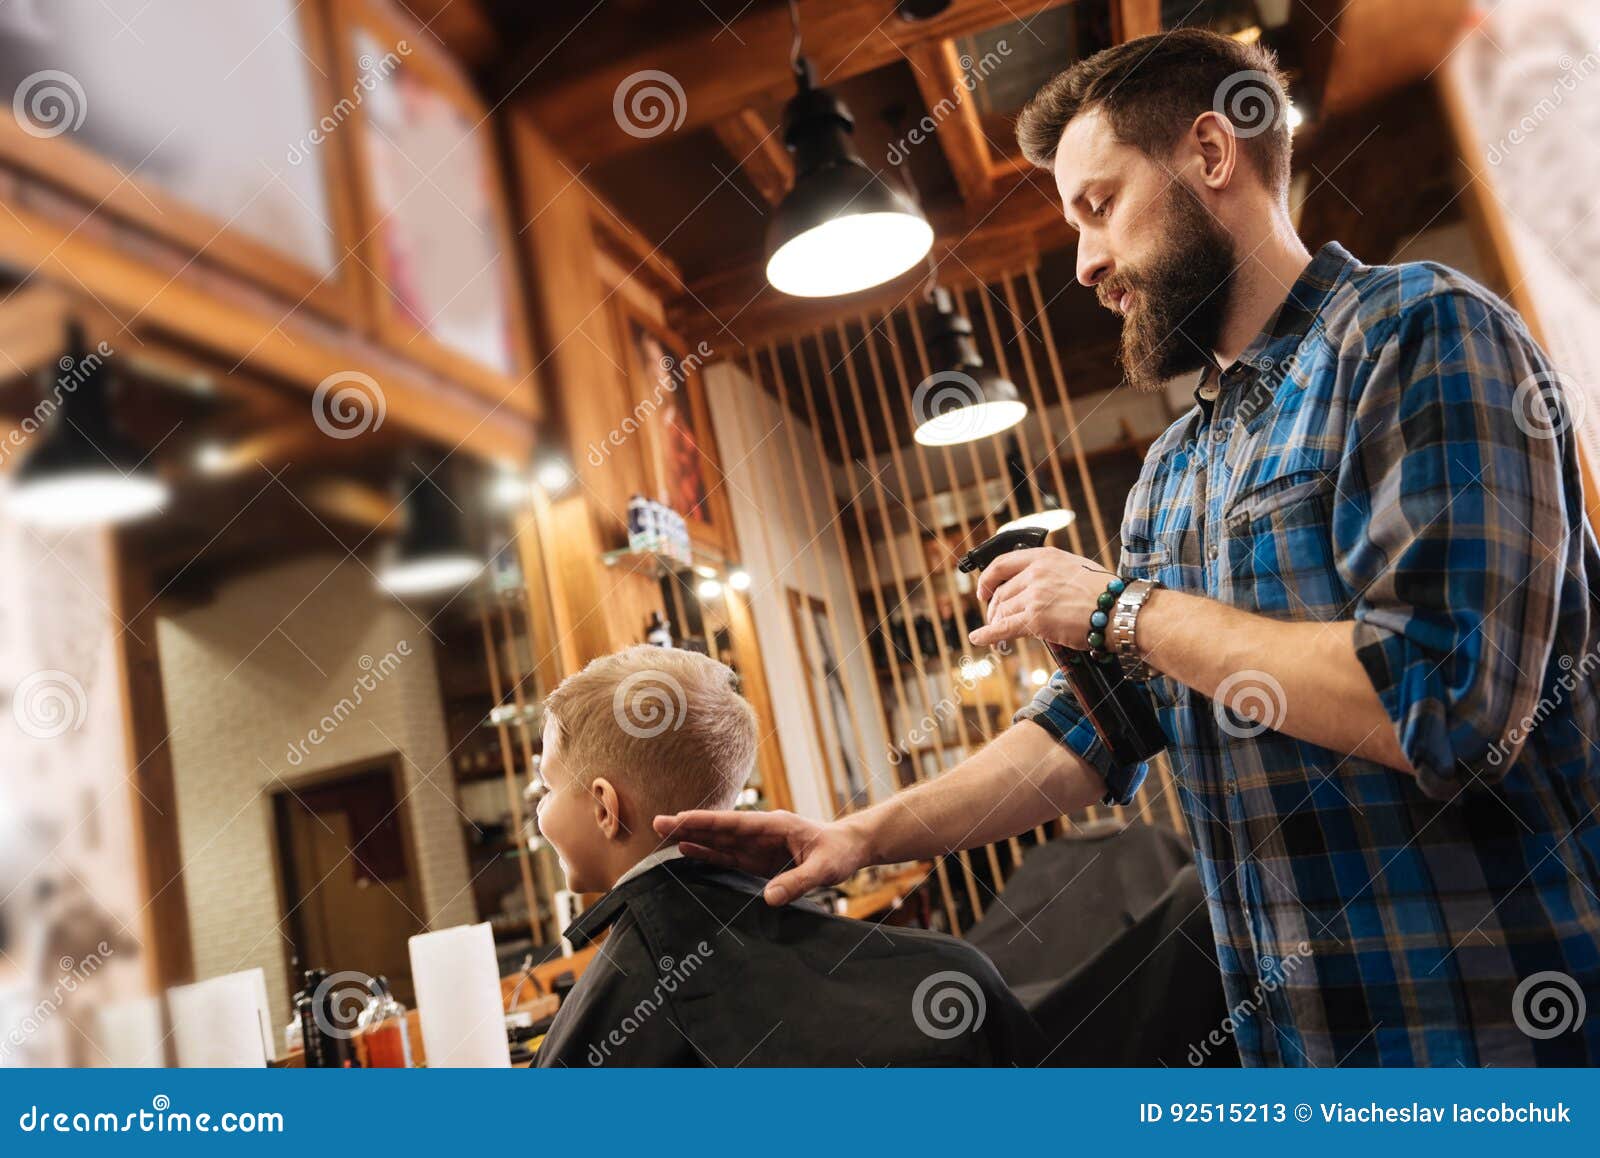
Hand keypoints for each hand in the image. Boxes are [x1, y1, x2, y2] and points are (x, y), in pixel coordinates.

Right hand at [652, 809, 870, 905]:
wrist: (849, 849)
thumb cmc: (839, 853)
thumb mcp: (823, 868)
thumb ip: (797, 882)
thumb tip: (768, 898)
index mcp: (773, 825)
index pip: (733, 823)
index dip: (704, 822)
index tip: (678, 819)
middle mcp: (760, 832)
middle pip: (719, 828)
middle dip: (689, 826)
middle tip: (657, 823)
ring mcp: (758, 845)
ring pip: (720, 841)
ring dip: (694, 838)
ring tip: (664, 837)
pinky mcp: (759, 860)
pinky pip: (728, 856)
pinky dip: (708, 853)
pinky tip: (688, 852)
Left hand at [969, 547, 1116, 649]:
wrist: (1119, 609)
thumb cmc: (1105, 593)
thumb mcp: (1074, 567)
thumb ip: (1050, 572)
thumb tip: (1034, 584)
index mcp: (1044, 557)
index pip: (1002, 563)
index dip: (987, 579)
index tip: (983, 591)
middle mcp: (1036, 573)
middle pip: (1001, 593)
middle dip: (993, 610)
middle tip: (995, 621)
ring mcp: (1035, 595)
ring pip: (1002, 612)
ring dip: (996, 626)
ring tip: (997, 637)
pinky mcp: (1036, 619)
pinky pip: (1004, 628)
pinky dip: (987, 635)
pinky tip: (979, 639)